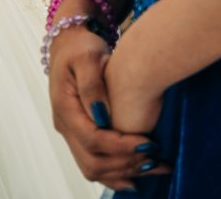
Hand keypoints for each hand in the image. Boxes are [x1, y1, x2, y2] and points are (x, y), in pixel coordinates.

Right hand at [49, 26, 163, 191]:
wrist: (69, 45)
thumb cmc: (81, 47)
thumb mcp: (87, 57)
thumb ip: (92, 84)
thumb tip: (101, 115)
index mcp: (64, 107)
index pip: (91, 139)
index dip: (121, 147)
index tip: (148, 144)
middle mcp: (64, 125)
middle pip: (92, 160)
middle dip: (126, 163)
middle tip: (155, 159)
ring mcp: (70, 132)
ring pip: (93, 168)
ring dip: (123, 173)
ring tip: (152, 167)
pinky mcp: (80, 135)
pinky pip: (94, 163)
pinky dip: (116, 173)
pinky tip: (137, 175)